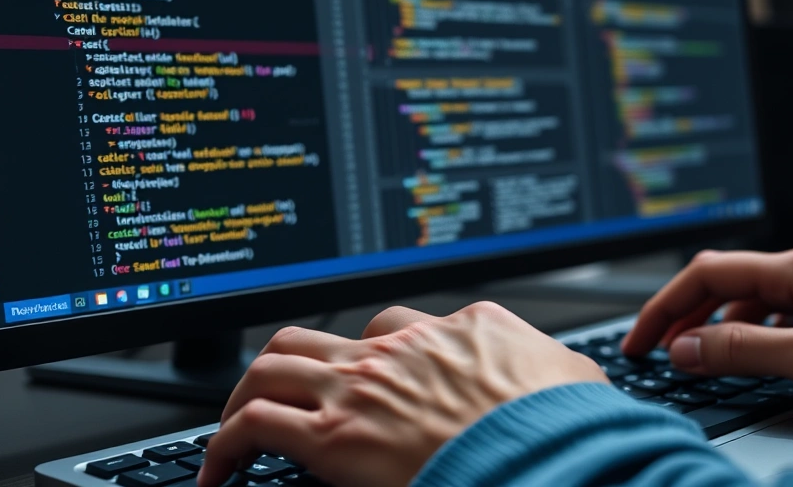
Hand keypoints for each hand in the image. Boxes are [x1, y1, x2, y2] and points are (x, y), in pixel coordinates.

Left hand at [199, 302, 606, 486]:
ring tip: (237, 418)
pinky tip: (219, 468)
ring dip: (248, 388)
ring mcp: (362, 387)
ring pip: (274, 363)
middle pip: (321, 333)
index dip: (373, 349)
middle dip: (295, 359)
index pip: (397, 324)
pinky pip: (254, 424)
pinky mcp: (333, 437)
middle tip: (286, 389)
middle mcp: (400, 349)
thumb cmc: (560, 425)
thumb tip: (566, 371)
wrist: (544, 454)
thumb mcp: (573, 376)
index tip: (364, 373)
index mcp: (457, 331)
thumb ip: (554, 363)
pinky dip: (224, 445)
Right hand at [621, 245, 792, 411]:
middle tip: (657, 349)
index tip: (640, 340)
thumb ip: (742, 350)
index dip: (663, 307)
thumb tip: (685, 348)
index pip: (706, 275)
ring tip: (700, 357)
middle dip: (684, 314)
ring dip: (719, 325)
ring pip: (755, 300)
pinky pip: (783, 313)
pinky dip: (755, 332)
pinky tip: (757, 355)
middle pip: (725, 283)